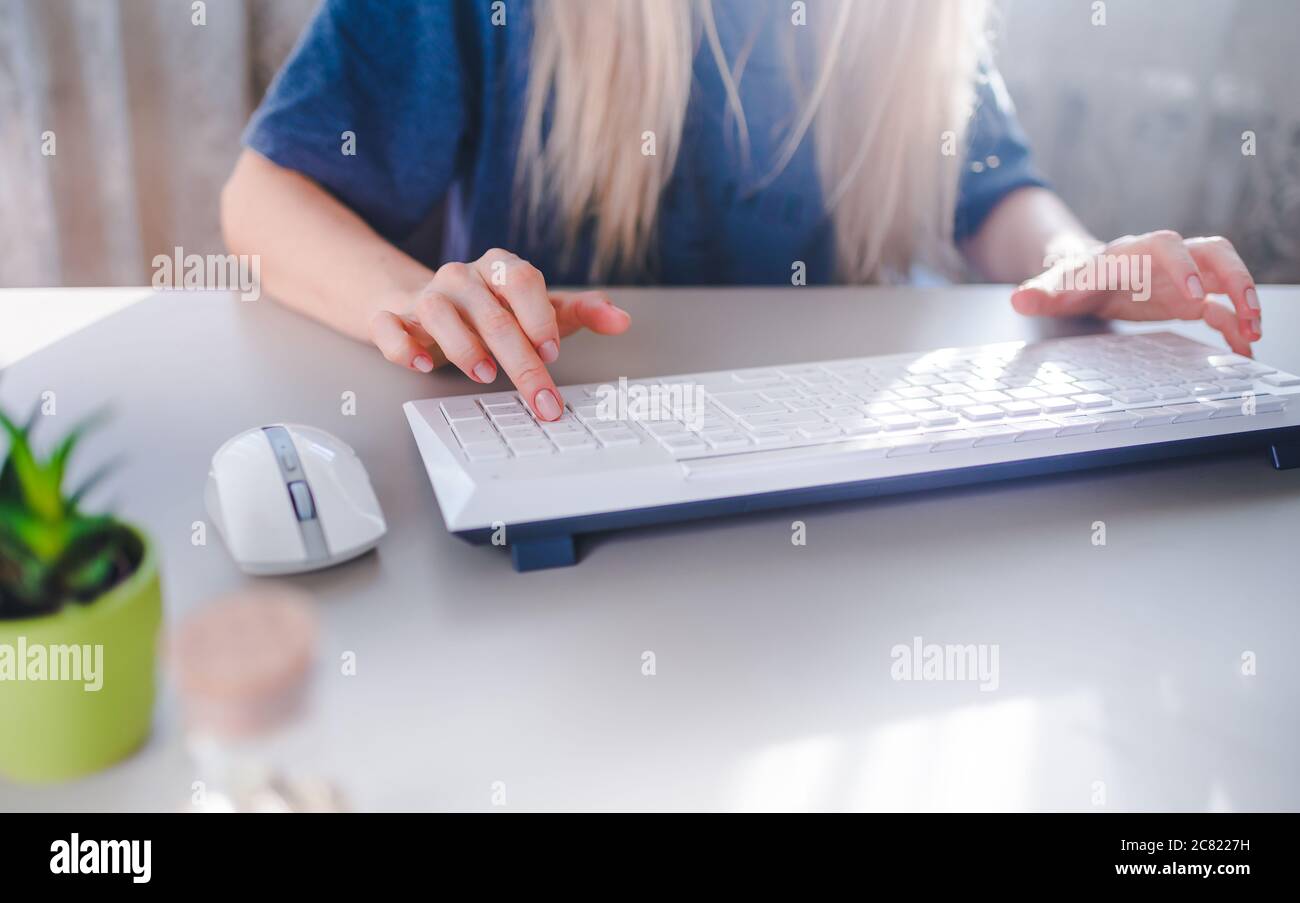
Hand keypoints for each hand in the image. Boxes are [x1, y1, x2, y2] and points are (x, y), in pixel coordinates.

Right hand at [367, 249, 630, 418]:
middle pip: (492, 314)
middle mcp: (463, 278)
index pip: (522, 280)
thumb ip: (582, 312)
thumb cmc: (494, 312)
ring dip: (463, 347)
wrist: (426, 307)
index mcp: (500, 268)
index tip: (551, 352)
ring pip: (440, 314)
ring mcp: (426, 296)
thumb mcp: (541, 311)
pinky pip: (391, 326)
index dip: (538, 316)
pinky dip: (403, 345)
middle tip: (540, 398)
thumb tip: (622, 319)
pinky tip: (422, 364)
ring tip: (484, 375)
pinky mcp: (393, 316)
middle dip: (519, 360)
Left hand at [1010, 231, 1260, 356]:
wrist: (1080, 275)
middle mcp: (1163, 260)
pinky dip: (1232, 325)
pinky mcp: (1185, 298)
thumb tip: (1019, 299)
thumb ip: (1040, 293)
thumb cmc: (1071, 278)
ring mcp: (1179, 277)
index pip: (1166, 245)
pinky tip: (1242, 346)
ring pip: (1223, 276)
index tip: (1193, 298)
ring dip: (1243, 298)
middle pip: (1211, 252)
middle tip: (1247, 309)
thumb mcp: (1054, 287)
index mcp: (1131, 252)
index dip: (1183, 267)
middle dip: (1233, 277)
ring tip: (1253, 330)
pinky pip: (1217, 308)